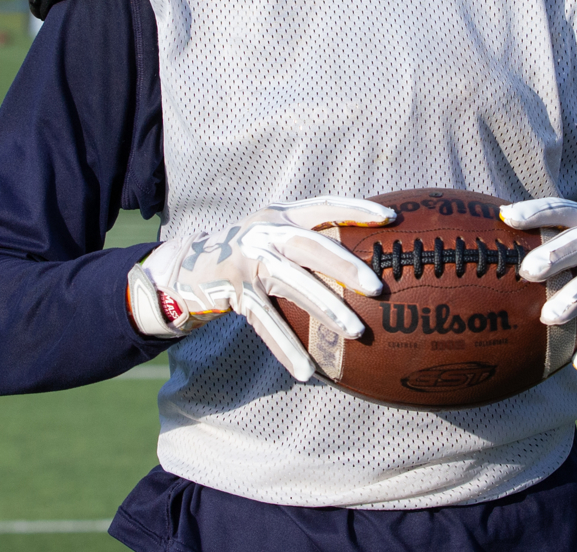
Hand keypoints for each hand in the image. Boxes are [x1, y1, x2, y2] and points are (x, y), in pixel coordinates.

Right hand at [127, 197, 395, 380]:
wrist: (186, 267)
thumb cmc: (247, 253)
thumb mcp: (272, 234)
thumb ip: (307, 237)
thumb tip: (364, 255)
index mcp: (281, 215)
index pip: (324, 205)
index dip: (357, 210)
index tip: (390, 219)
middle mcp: (265, 232)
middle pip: (311, 245)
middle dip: (346, 265)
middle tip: (378, 287)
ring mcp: (248, 261)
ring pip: (293, 285)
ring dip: (327, 309)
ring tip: (357, 332)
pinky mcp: (235, 292)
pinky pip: (266, 324)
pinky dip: (287, 349)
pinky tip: (307, 371)